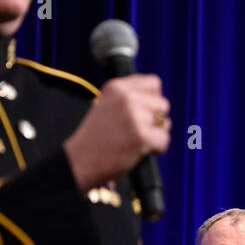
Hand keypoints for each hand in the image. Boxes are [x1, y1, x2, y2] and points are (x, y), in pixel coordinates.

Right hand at [63, 73, 170, 190]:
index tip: (146, 112)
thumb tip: (158, 100)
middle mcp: (125, 97)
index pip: (153, 82)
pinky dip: (157, 149)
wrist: (79, 162)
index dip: (154, 99)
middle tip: (139, 131)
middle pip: (163, 104)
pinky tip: (140, 151)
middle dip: (156, 119)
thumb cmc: (94, 139)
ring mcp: (133, 116)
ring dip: (157, 134)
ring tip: (137, 141)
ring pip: (165, 122)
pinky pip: (164, 140)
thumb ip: (130, 99)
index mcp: (116, 87)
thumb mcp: (106, 106)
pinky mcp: (141, 135)